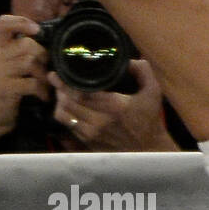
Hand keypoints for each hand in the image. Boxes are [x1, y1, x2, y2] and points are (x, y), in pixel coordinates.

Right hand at [0, 14, 50, 138]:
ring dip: (43, 74)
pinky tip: (42, 96)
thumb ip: (18, 51)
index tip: (35, 30)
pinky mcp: (5, 89)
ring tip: (45, 84)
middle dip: (43, 56)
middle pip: (26, 44)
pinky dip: (42, 90)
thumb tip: (44, 39)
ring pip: (30, 61)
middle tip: (46, 68)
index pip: (3, 23)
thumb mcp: (5, 66)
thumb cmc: (2, 90)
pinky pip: (32, 82)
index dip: (21, 21)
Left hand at [50, 60, 176, 151]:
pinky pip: (68, 127)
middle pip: (68, 103)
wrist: (150, 150)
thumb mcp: (153, 92)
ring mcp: (92, 134)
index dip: (65, 83)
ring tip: (60, 92)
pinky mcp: (89, 143)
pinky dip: (64, 115)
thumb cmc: (150, 120)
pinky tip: (66, 106)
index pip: (81, 93)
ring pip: (65, 116)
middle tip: (55, 79)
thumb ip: (143, 71)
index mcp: (114, 107)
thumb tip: (130, 60)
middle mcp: (100, 121)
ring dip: (60, 103)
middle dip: (59, 90)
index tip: (56, 74)